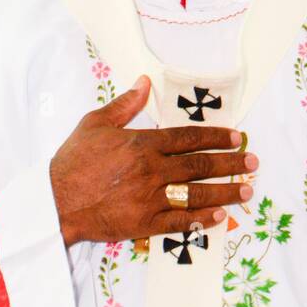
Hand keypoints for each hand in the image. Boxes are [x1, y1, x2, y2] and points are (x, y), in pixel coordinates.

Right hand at [48, 75, 258, 246]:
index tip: (237, 136)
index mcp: (142, 144)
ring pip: (196, 194)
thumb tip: (144, 83)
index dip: (217, 136)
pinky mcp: (143, 224)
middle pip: (200, 165)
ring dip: (225, 192)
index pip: (188, 138)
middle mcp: (151, 171)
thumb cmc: (72, 162)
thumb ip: (124, 104)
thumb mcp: (95, 124)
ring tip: (246, 190)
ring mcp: (149, 199)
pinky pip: (179, 222)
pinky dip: (201, 220)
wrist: (54, 202)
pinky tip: (220, 216)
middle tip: (253, 162)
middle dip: (231, 163)